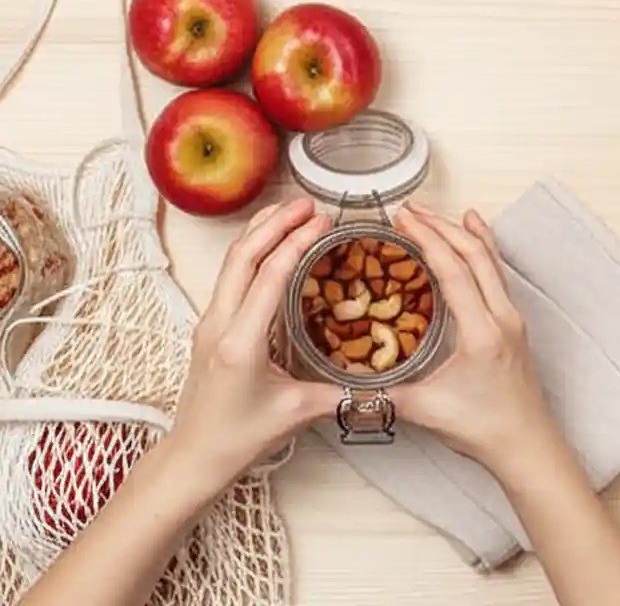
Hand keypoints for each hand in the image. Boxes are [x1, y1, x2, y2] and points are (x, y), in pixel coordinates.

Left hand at [165, 198, 342, 496]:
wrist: (194, 456)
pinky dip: (251, 253)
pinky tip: (270, 247)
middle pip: (242, 256)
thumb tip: (385, 384)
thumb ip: (342, 391)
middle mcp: (220, 323)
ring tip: (288, 211)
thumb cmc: (240, 438)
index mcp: (241, 340)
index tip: (321, 221)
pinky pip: (230, 278)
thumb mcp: (298, 413)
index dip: (296, 243)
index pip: (270, 276)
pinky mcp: (211, 328)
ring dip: (259, 232)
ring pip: (231, 262)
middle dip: (274, 224)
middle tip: (307, 204)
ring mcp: (210, 323)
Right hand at [390, 204, 557, 475]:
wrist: (528, 446)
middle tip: (410, 210)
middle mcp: (503, 317)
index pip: (454, 271)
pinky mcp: (515, 325)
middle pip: (474, 256)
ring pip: (491, 262)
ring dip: (463, 234)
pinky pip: (498, 275)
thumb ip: (384, 393)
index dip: (427, 241)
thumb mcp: (426, 410)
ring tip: (439, 213)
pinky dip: (484, 250)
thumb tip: (343, 383)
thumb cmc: (484, 430)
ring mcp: (513, 319)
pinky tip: (477, 235)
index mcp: (482, 332)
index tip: (403, 219)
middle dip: (441, 227)